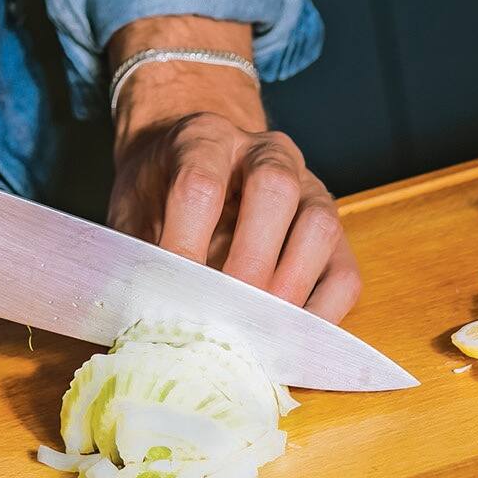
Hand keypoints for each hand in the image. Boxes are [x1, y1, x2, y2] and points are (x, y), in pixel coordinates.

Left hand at [106, 19, 360, 321]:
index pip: (200, 183)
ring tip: (259, 331)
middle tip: (226, 312)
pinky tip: (290, 339)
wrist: (192, 164)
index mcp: (205, 137)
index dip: (185, 241)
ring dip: (290, 287)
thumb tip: (140, 314)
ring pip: (318, 226)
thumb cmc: (159, 192)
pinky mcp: (334, 230)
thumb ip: (136, 250)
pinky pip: (344, 272)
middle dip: (250, 258)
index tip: (171, 292)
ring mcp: (307, 188)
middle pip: (274, 188)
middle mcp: (265, 152)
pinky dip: (323, 313)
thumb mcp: (133, 207)